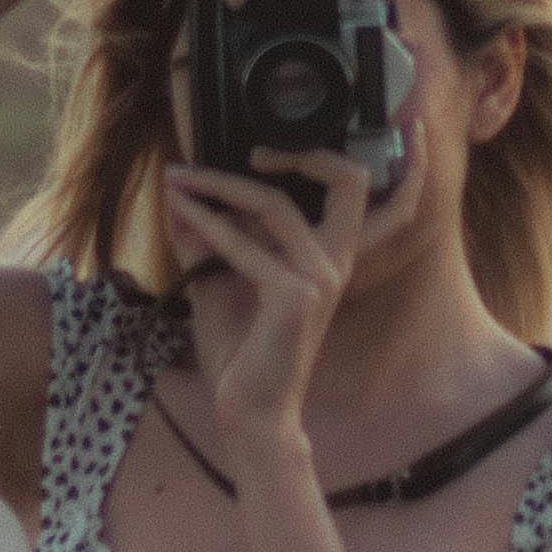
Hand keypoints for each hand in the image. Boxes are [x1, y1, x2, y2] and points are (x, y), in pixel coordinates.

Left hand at [158, 147, 370, 444]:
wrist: (249, 413)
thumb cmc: (242, 353)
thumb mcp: (220, 284)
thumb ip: (206, 241)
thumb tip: (179, 197)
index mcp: (332, 258)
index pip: (372, 197)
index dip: (364, 159)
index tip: (303, 138)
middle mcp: (336, 263)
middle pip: (348, 182)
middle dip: (304, 151)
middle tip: (250, 148)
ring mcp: (320, 279)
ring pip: (274, 204)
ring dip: (219, 185)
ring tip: (179, 179)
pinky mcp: (293, 297)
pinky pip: (244, 244)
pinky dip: (205, 224)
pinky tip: (179, 212)